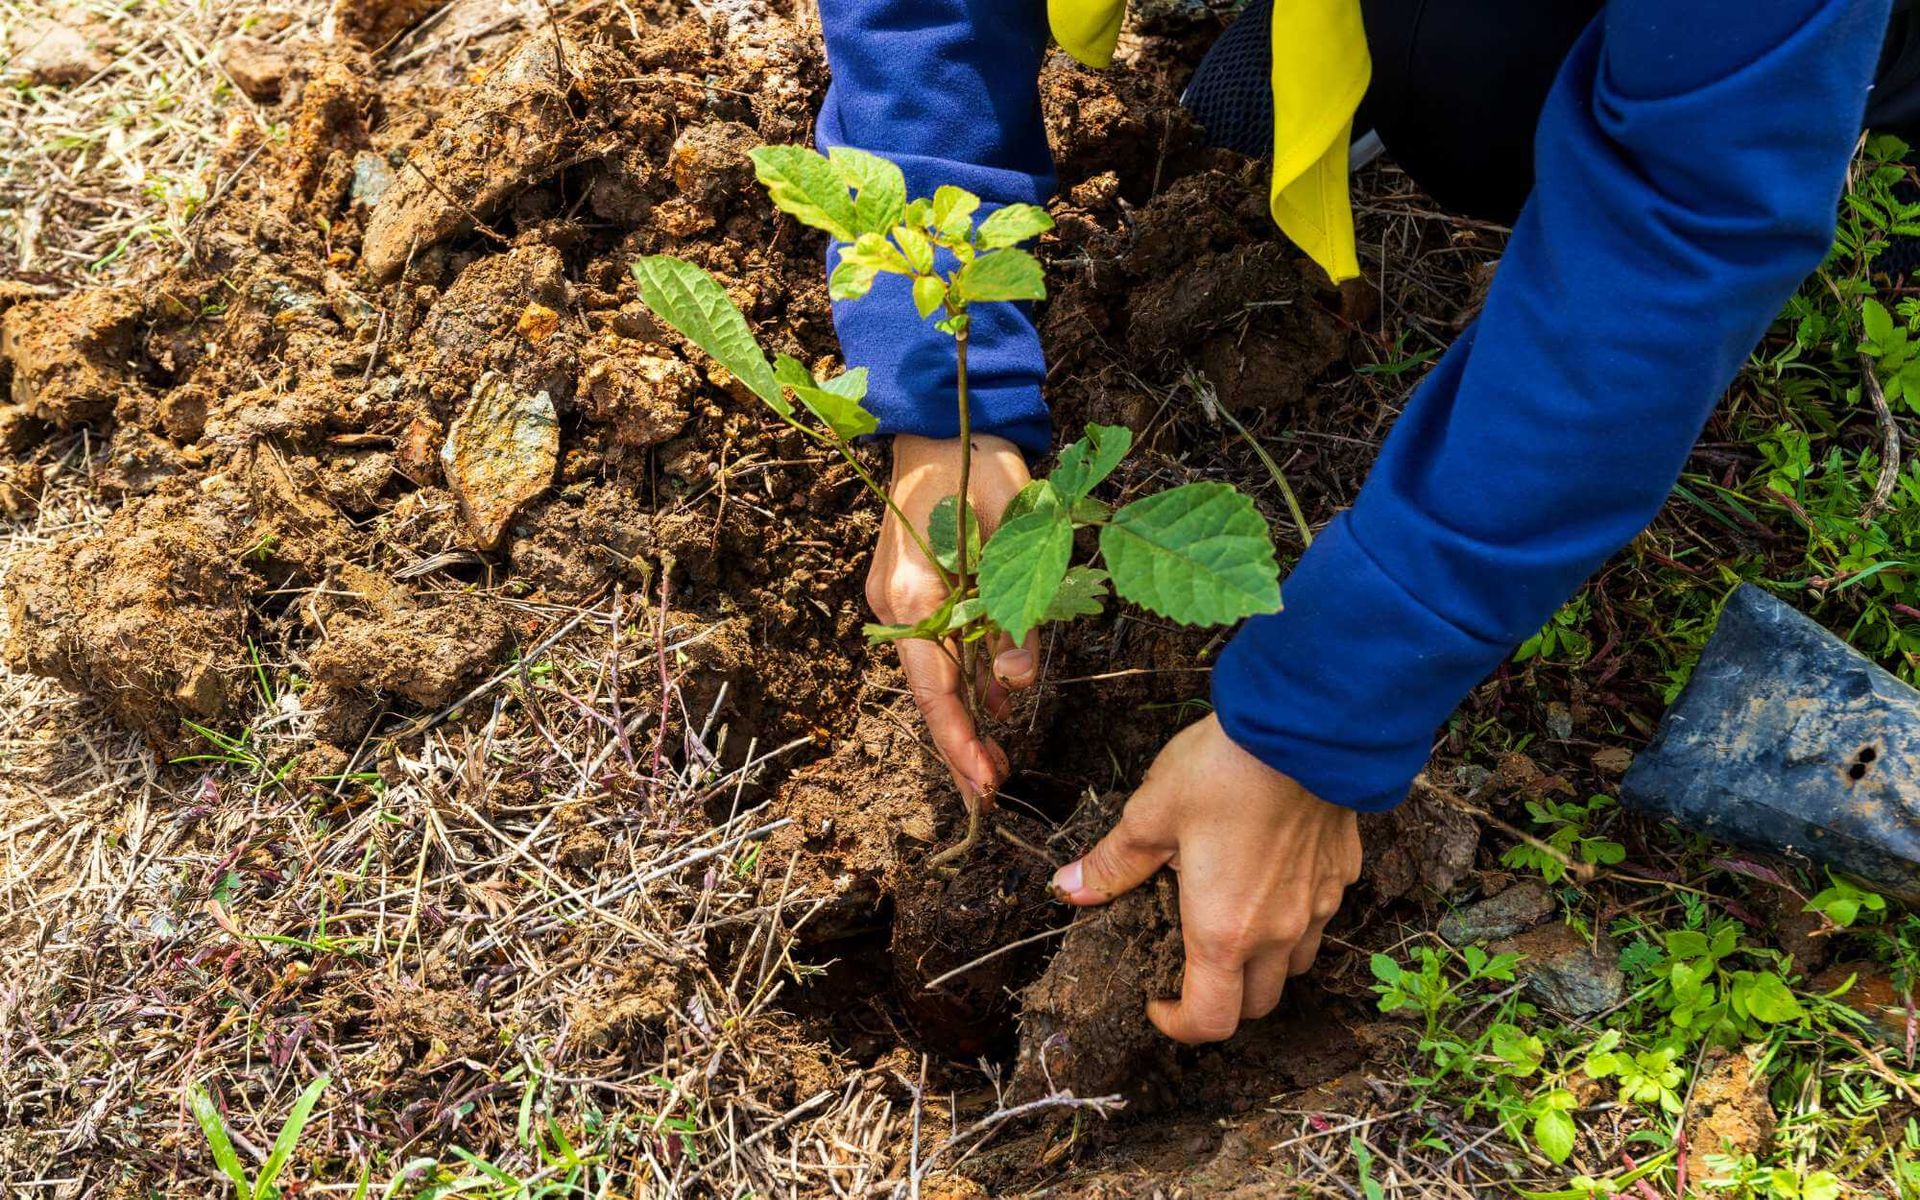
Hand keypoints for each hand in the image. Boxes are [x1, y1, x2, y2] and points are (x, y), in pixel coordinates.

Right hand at [866, 433, 1040, 802]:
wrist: (937, 420)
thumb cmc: (978, 462)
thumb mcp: (1015, 528)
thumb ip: (1017, 607)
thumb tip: (1015, 681)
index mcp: (914, 592)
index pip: (933, 687)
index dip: (959, 740)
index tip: (984, 785)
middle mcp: (895, 604)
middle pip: (928, 690)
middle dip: (960, 741)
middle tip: (994, 787)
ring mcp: (896, 598)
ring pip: (932, 671)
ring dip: (966, 711)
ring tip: (998, 755)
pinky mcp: (909, 590)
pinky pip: (936, 645)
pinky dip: (962, 675)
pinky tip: (994, 699)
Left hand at [1050, 715, 1362, 1042]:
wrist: (1306, 726)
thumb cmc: (1224, 771)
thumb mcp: (1151, 813)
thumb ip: (1114, 862)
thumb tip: (1069, 889)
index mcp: (1224, 932)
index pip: (1211, 1021)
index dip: (1180, 1026)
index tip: (1157, 1002)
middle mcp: (1278, 932)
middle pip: (1258, 1004)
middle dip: (1221, 1000)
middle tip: (1189, 966)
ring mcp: (1318, 904)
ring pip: (1295, 965)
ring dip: (1263, 965)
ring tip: (1232, 925)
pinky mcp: (1344, 872)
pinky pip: (1320, 916)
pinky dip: (1295, 917)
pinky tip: (1271, 876)